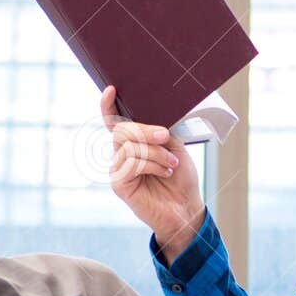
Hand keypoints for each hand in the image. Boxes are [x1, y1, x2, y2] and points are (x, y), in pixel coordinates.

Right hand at [100, 85, 205, 261]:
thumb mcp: (174, 146)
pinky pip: (130, 163)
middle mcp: (121, 154)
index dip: (109, 105)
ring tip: (171, 163)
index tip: (112, 89)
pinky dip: (152, 164)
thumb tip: (149, 121)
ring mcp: (118, 169)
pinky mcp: (119, 184)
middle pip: (122, 130)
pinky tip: (164, 171)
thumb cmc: (180, 177)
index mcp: (134, 142)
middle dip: (146, 130)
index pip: (115, 121)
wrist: (186, 206)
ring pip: (129, 146)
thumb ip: (159, 131)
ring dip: (156, 152)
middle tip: (166, 137)